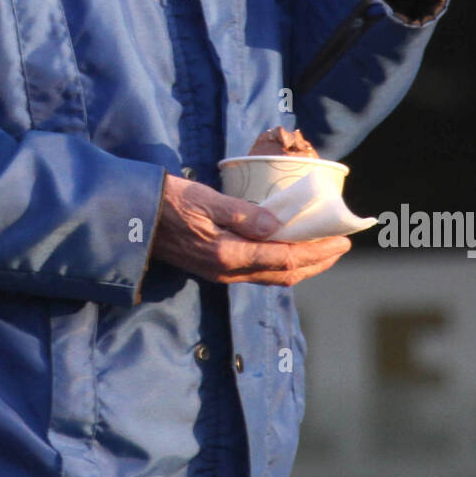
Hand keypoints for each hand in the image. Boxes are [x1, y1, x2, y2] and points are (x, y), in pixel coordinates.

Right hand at [150, 173, 350, 285]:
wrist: (133, 218)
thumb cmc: (169, 201)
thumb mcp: (205, 199)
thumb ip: (242, 214)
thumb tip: (278, 225)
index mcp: (227, 254)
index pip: (285, 258)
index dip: (317, 251)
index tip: (341, 240)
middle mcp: (227, 271)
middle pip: (284, 274)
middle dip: (317, 262)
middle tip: (342, 246)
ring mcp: (221, 274)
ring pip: (273, 277)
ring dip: (303, 266)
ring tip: (323, 251)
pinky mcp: (216, 268)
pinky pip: (259, 272)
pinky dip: (282, 265)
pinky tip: (289, 252)